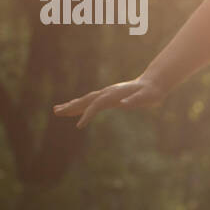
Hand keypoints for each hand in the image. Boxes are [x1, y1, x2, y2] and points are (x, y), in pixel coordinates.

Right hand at [52, 74, 168, 128]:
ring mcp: (106, 94)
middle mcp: (107, 92)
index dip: (88, 114)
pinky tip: (73, 110)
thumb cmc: (151, 92)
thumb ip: (136, 100)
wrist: (153, 83)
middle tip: (56, 112)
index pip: (97, 105)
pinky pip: (91, 103)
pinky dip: (81, 107)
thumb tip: (124, 103)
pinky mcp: (108, 97)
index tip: (79, 126)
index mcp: (114, 94)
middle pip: (86, 100)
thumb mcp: (147, 97)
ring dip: (72, 106)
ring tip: (56, 110)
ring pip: (86, 100)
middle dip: (71, 107)